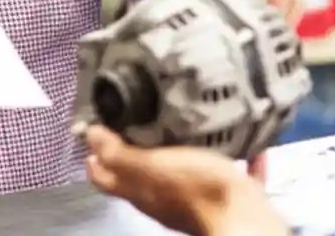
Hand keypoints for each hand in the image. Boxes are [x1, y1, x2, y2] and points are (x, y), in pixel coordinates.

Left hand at [85, 126, 286, 235]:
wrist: (244, 216)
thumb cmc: (196, 189)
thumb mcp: (153, 167)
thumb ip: (121, 154)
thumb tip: (90, 136)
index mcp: (142, 192)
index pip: (105, 177)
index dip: (95, 155)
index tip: (95, 127)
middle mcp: (163, 199)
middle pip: (140, 176)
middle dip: (134, 150)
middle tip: (135, 118)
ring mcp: (194, 200)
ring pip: (180, 175)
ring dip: (179, 154)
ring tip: (183, 122)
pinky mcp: (225, 198)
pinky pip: (224, 175)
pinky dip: (228, 159)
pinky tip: (236, 140)